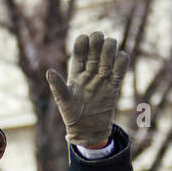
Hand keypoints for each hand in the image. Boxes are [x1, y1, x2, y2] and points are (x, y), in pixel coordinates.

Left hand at [46, 31, 129, 149]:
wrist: (88, 130)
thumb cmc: (72, 116)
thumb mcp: (63, 102)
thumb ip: (58, 86)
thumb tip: (49, 71)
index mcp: (75, 72)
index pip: (79, 48)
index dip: (83, 41)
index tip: (85, 40)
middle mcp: (89, 71)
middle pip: (95, 46)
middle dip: (98, 40)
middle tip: (99, 46)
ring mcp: (103, 77)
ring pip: (109, 52)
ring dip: (110, 48)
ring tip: (107, 59)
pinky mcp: (114, 84)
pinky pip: (121, 67)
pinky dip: (122, 59)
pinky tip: (119, 61)